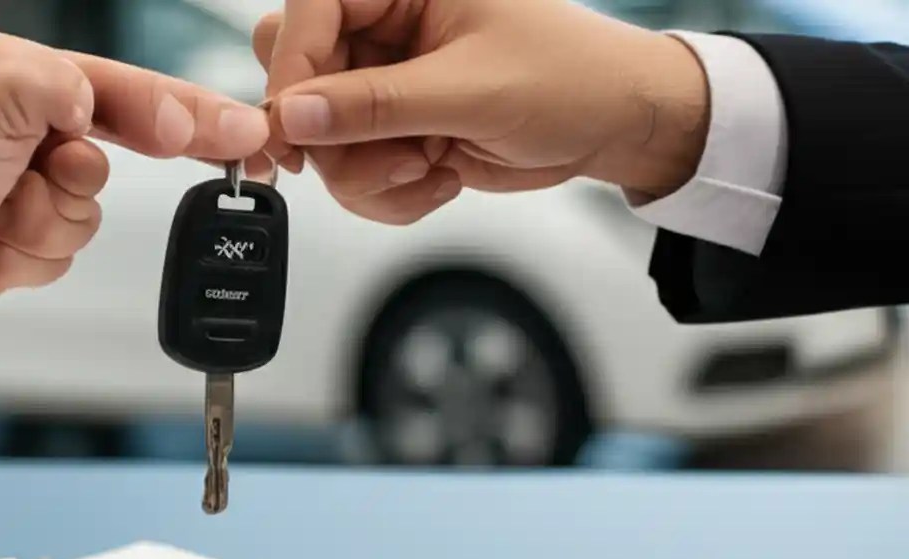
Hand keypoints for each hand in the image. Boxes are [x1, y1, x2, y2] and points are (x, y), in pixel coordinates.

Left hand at [0, 29, 269, 341]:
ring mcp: (19, 182)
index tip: (238, 131)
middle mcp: (20, 124)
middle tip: (54, 180)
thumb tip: (95, 105)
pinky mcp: (16, 233)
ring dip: (45, 223)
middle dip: (77, 177)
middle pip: (113, 150)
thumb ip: (60, 83)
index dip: (183, 109)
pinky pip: (65, 249)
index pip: (119, 84)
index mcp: (12, 73)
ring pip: (90, 211)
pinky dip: (31, 255)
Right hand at [255, 0, 710, 224]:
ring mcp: (389, 82)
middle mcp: (389, 27)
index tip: (293, 127)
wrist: (615, 126)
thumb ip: (374, 104)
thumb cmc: (571, 78)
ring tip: (426, 168)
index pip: (313, 11)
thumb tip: (294, 115)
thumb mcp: (470, 90)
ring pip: (322, 135)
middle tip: (377, 158)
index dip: (293, 70)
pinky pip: (352, 168)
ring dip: (366, 172)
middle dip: (331, 134)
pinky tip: (437, 177)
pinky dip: (386, 191)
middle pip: (303, 76)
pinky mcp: (396, 128)